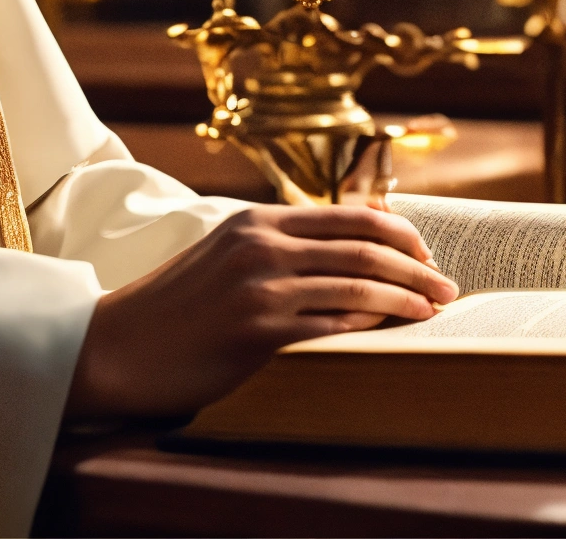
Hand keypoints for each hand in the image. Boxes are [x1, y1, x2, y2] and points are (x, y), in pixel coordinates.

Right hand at [62, 205, 456, 420]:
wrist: (117, 348)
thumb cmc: (177, 308)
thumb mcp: (225, 255)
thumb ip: (278, 247)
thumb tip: (349, 256)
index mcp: (258, 221)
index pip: (348, 216)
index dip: (399, 233)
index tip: (427, 252)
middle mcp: (262, 246)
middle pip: (365, 250)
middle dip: (417, 268)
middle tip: (448, 288)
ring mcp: (259, 288)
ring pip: (357, 289)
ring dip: (406, 301)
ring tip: (432, 313)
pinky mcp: (255, 332)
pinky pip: (331, 329)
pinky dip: (369, 331)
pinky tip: (390, 336)